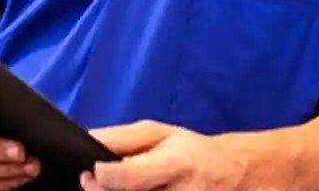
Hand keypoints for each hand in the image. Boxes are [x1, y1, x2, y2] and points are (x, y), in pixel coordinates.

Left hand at [80, 121, 251, 190]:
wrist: (231, 175)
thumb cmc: (190, 151)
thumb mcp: (159, 133)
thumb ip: (122, 138)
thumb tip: (87, 139)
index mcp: (178, 164)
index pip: (131, 177)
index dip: (104, 175)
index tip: (91, 171)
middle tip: (92, 183)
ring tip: (116, 188)